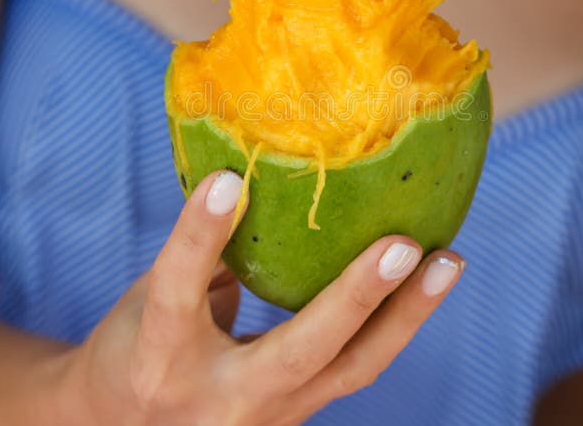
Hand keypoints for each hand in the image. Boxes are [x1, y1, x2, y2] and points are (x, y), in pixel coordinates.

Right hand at [57, 170, 464, 425]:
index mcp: (158, 354)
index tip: (229, 179)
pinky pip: (355, 367)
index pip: (178, 288)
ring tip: (448, 262)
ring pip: (352, 369)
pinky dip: (393, 326)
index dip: (201, 234)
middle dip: (357, 297)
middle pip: (299, 350)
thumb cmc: (133, 353)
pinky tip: (423, 286)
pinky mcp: (298, 416)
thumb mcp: (146, 302)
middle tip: (404, 245)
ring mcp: (268, 416)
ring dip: (407, 316)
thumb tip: (261, 194)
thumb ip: (202, 258)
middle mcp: (218, 396)